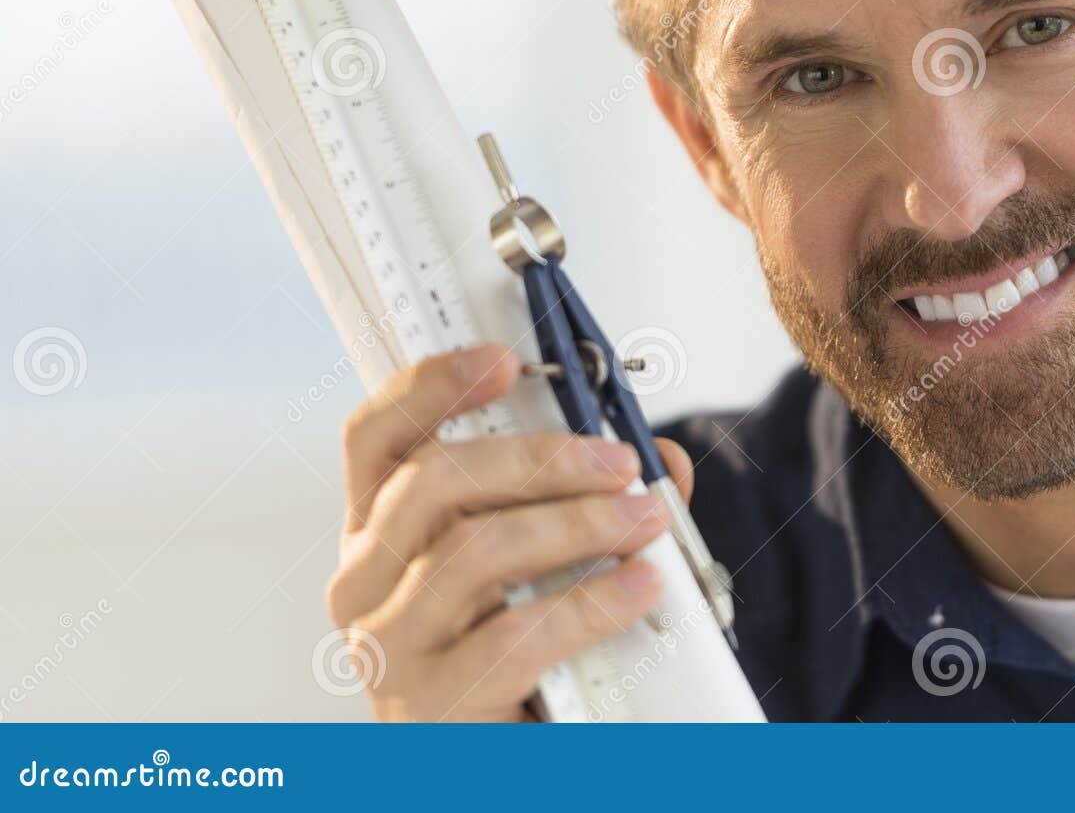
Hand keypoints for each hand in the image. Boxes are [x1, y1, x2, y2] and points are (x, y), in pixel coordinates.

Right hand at [325, 343, 693, 720]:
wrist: (496, 766)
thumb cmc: (514, 662)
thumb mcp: (540, 569)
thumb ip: (592, 506)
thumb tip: (657, 461)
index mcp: (378, 536)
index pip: (374, 440)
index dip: (431, 387)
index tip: (502, 360)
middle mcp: (364, 585)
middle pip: (435, 482)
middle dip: (541, 458)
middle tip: (620, 462)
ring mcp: (389, 648)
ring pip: (477, 550)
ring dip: (578, 524)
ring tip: (643, 521)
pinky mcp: (432, 706)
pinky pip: (516, 635)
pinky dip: (593, 603)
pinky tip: (641, 587)